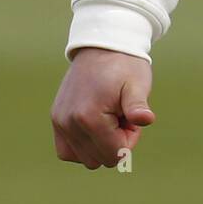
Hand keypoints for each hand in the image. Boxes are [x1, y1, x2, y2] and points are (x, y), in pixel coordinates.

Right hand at [51, 47, 155, 169]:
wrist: (102, 43)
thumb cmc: (125, 65)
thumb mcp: (137, 84)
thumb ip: (138, 106)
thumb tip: (146, 120)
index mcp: (89, 117)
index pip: (114, 154)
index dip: (129, 139)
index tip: (131, 115)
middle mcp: (69, 122)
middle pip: (99, 160)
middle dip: (115, 142)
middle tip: (120, 114)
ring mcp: (59, 121)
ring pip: (83, 158)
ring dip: (100, 143)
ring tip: (109, 116)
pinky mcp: (56, 118)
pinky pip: (66, 150)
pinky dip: (83, 145)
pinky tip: (95, 126)